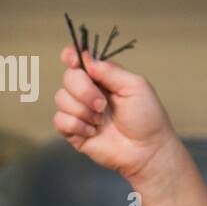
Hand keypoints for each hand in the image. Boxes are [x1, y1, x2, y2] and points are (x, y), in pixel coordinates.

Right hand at [53, 46, 177, 186]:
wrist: (146, 149)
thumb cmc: (146, 116)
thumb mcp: (135, 86)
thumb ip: (111, 71)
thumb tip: (86, 58)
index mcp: (104, 78)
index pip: (80, 61)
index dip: (71, 56)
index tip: (71, 59)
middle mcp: (89, 91)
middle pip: (69, 78)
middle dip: (84, 90)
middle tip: (103, 104)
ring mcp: (80, 110)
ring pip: (61, 98)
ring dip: (83, 110)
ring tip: (102, 120)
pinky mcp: (73, 130)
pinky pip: (60, 120)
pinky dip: (77, 125)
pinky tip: (93, 132)